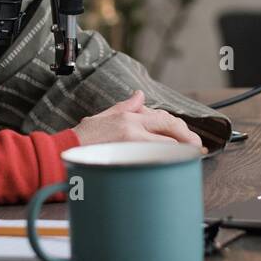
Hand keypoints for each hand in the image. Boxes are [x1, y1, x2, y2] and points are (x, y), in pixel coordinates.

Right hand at [71, 89, 204, 153]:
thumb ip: (125, 106)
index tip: (188, 136)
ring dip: (182, 150)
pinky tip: (175, 166)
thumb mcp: (103, 116)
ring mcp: (130, 140)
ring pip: (166, 143)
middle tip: (198, 147)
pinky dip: (168, 161)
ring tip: (191, 157)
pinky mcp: (126, 156)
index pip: (161, 116)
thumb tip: (140, 94)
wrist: (62, 153)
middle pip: (169, 126)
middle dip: (187, 137)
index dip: (178, 126)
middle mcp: (131, 125)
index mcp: (127, 116)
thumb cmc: (80, 139)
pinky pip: (155, 158)